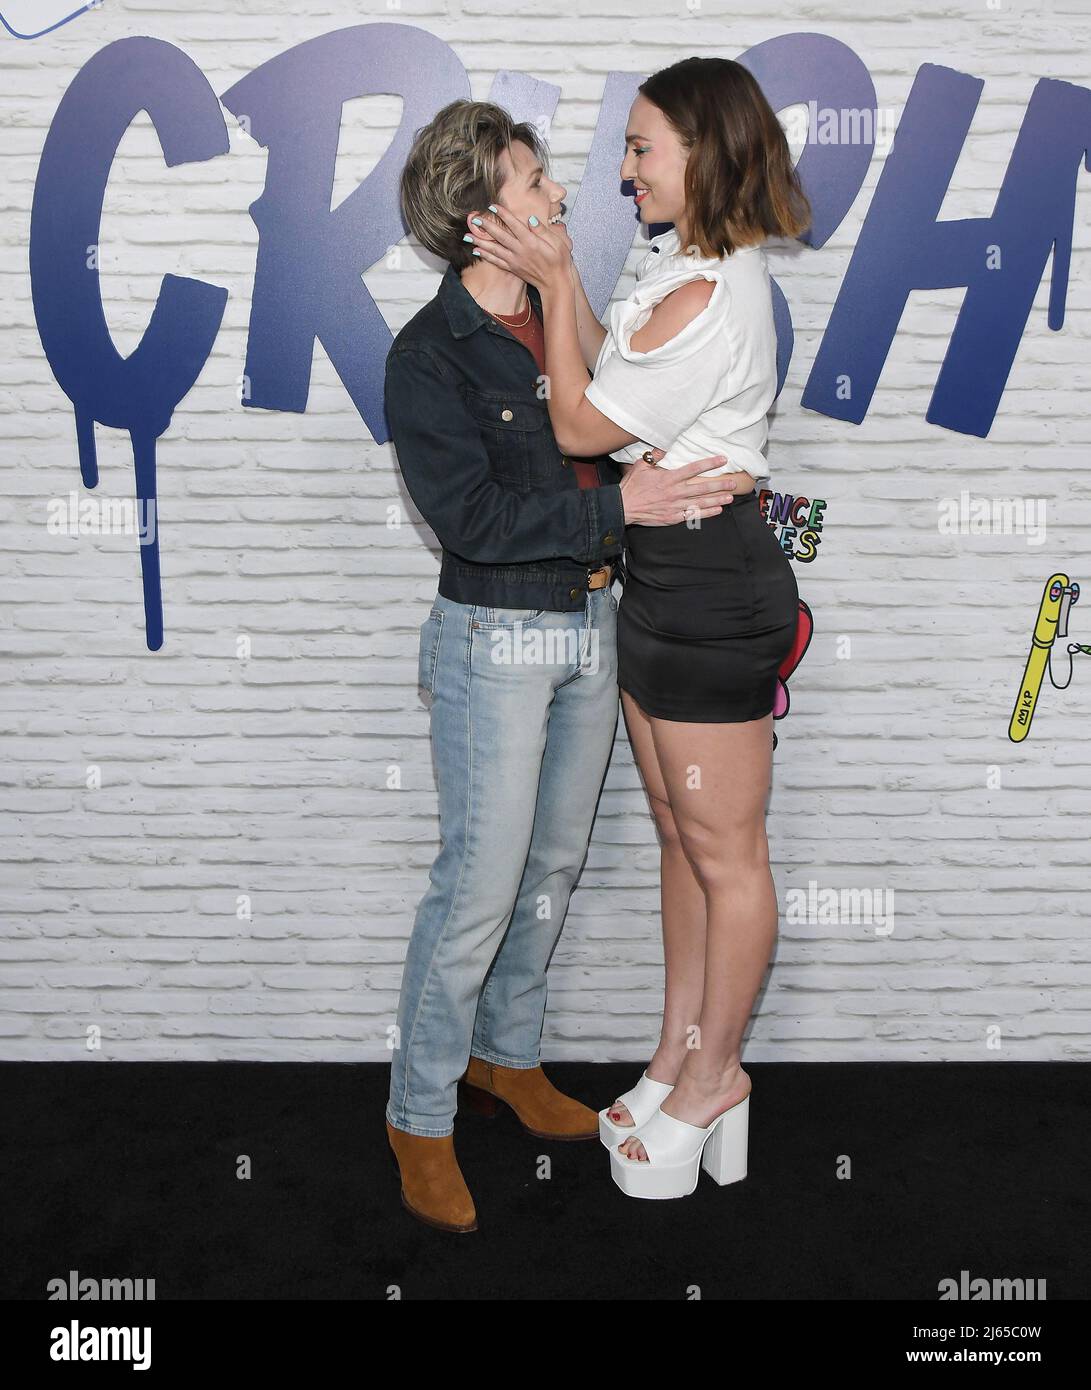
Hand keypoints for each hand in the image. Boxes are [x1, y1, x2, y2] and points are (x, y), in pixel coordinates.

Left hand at [468, 201, 571, 290]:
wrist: (556, 283)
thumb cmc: (559, 261)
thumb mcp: (557, 242)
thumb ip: (542, 230)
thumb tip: (530, 220)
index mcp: (531, 242)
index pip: (514, 225)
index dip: (502, 214)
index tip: (492, 206)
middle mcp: (520, 251)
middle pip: (500, 236)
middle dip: (486, 226)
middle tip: (474, 219)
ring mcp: (515, 261)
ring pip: (494, 249)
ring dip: (479, 242)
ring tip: (467, 235)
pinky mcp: (513, 268)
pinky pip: (496, 261)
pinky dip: (485, 256)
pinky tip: (476, 250)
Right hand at [620, 451, 748, 525]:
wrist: (624, 507)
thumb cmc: (632, 486)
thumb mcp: (640, 466)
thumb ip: (655, 456)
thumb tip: (665, 446)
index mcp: (669, 478)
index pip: (694, 468)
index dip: (710, 463)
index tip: (723, 459)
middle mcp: (675, 492)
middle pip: (702, 487)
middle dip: (720, 485)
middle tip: (733, 483)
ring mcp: (675, 506)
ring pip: (701, 502)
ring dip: (717, 500)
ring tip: (730, 497)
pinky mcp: (673, 517)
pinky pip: (693, 515)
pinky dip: (706, 513)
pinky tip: (717, 510)